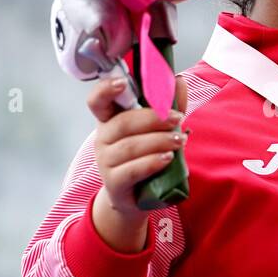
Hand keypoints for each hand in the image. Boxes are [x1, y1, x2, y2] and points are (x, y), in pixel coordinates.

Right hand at [85, 73, 187, 250]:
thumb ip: (168, 105)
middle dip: (153, 118)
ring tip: (180, 141)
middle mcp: (102, 139)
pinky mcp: (114, 183)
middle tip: (177, 118)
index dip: (105, 89)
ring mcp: (105, 162)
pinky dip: (151, 162)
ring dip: (158, 141)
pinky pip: (132, 170)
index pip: (97, 101)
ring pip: (129, 146)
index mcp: (110, 120)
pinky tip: (167, 158)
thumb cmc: (146, 156)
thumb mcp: (159, 129)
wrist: (139, 196)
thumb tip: (178, 80)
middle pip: (122, 123)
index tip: (122, 82)